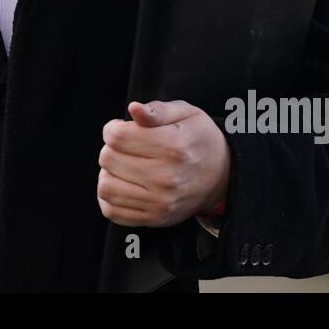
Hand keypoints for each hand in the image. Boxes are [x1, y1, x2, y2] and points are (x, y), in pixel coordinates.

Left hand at [97, 100, 230, 227]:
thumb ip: (157, 110)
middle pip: (108, 159)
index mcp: (173, 147)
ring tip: (123, 166)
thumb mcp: (186, 114)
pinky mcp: (154, 219)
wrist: (222, 177)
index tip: (120, 128)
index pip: (118, 137)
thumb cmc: (199, 140)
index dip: (112, 128)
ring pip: (105, 187)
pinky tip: (123, 184)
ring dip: (108, 172)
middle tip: (125, 147)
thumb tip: (134, 109)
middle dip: (111, 148)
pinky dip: (109, 197)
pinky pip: (112, 211)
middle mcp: (167, 178)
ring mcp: (160, 202)